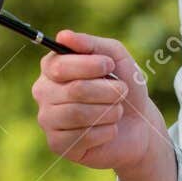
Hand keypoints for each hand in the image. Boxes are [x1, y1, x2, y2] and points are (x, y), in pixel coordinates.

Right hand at [30, 30, 174, 180]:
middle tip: (121, 91)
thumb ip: (91, 44)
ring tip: (117, 111)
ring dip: (109, 111)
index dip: (90, 65)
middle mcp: (43, 92)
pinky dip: (106, 132)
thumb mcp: (115, 57)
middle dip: (108, 91)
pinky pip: (82, 137)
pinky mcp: (57, 145)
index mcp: (52, 67)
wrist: (138, 124)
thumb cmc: (123, 85)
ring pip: (78, 114)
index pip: (60, 66)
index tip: (110, 66)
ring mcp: (47, 120)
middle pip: (74, 90)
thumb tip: (63, 36)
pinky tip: (109, 130)